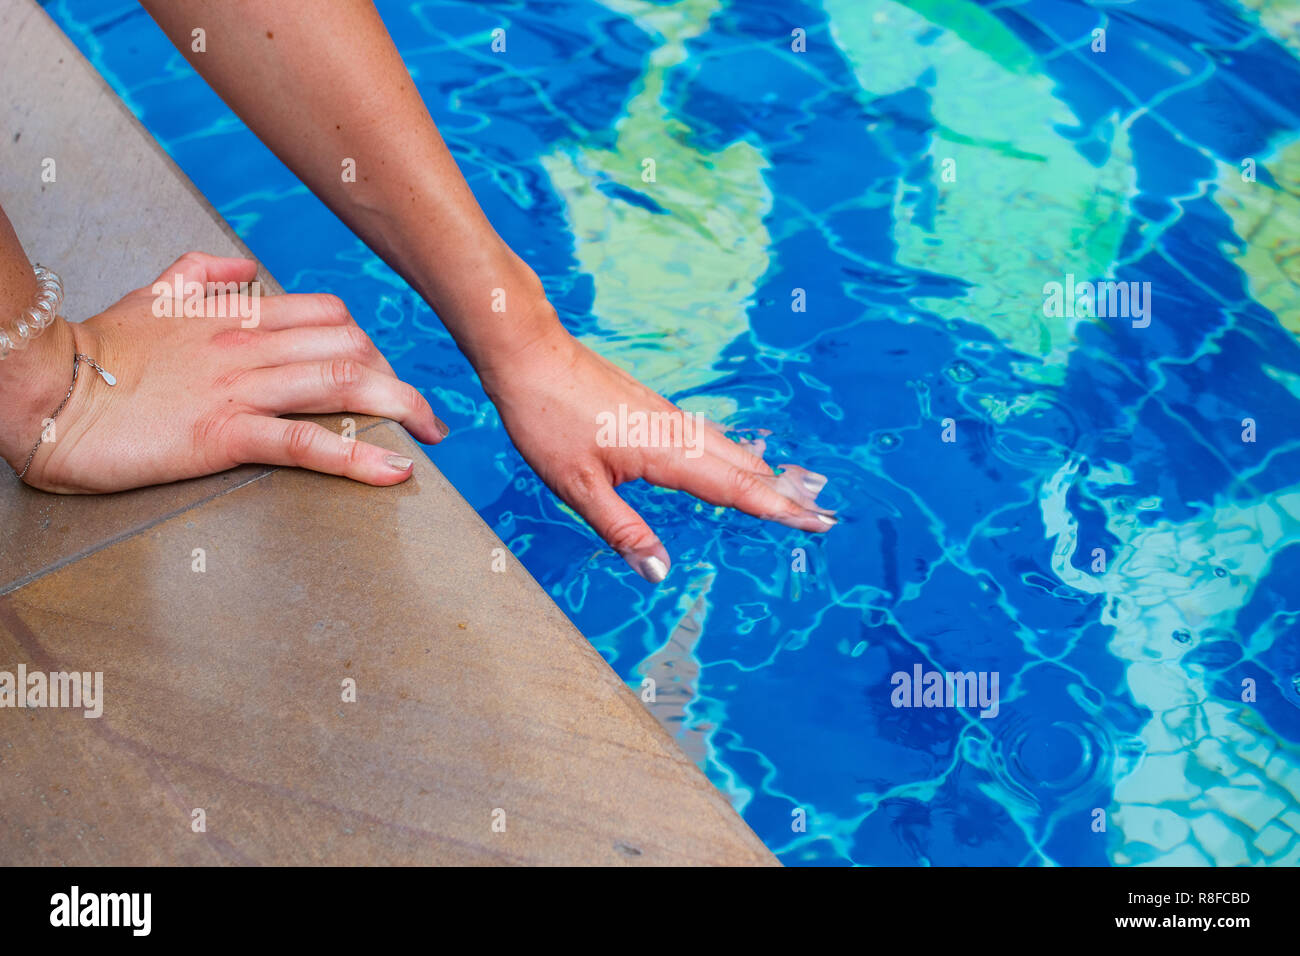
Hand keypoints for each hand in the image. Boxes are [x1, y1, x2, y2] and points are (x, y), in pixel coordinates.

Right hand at [9, 252, 446, 492]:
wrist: (43, 389)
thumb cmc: (96, 349)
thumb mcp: (153, 294)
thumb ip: (203, 275)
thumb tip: (246, 271)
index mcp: (238, 315)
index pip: (330, 316)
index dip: (368, 343)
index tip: (382, 371)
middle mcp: (249, 347)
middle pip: (351, 350)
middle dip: (396, 378)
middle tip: (419, 412)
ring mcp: (240, 389)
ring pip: (341, 387)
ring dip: (400, 408)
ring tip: (433, 432)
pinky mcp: (223, 435)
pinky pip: (306, 443)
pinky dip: (358, 457)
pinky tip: (396, 470)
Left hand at [481, 320, 835, 582]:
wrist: (529, 353)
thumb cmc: (547, 417)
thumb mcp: (577, 487)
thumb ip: (622, 530)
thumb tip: (659, 571)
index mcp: (666, 452)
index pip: (734, 488)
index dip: (776, 509)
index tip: (816, 523)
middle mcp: (676, 430)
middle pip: (743, 466)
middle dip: (784, 492)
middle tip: (823, 513)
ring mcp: (666, 415)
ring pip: (728, 447)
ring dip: (764, 472)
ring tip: (797, 487)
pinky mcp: (652, 408)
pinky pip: (709, 435)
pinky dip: (736, 452)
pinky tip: (736, 456)